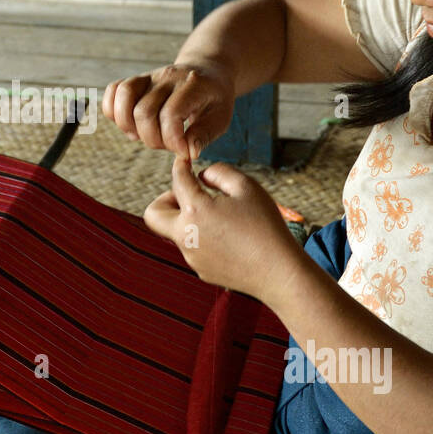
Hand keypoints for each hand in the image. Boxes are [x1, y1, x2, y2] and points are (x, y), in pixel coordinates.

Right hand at [102, 62, 233, 157]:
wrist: (208, 71)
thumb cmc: (214, 99)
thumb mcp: (221, 118)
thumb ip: (203, 136)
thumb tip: (187, 153)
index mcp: (193, 85)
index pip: (171, 114)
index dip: (172, 140)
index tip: (182, 151)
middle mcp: (168, 77)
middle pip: (144, 111)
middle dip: (152, 139)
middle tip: (166, 144)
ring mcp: (149, 76)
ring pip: (123, 96)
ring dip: (128, 125)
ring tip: (143, 135)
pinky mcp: (136, 80)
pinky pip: (113, 90)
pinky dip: (113, 110)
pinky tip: (131, 125)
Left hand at [144, 156, 301, 298]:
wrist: (278, 272)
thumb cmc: (265, 226)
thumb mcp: (247, 187)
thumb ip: (218, 172)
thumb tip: (201, 176)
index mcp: (195, 210)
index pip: (178, 180)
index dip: (181, 166)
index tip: (184, 161)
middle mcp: (185, 235)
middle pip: (154, 213)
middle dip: (165, 199)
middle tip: (188, 196)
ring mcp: (191, 256)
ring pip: (178, 231)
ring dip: (191, 219)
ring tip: (223, 217)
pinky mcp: (201, 270)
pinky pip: (194, 248)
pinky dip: (204, 238)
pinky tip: (231, 238)